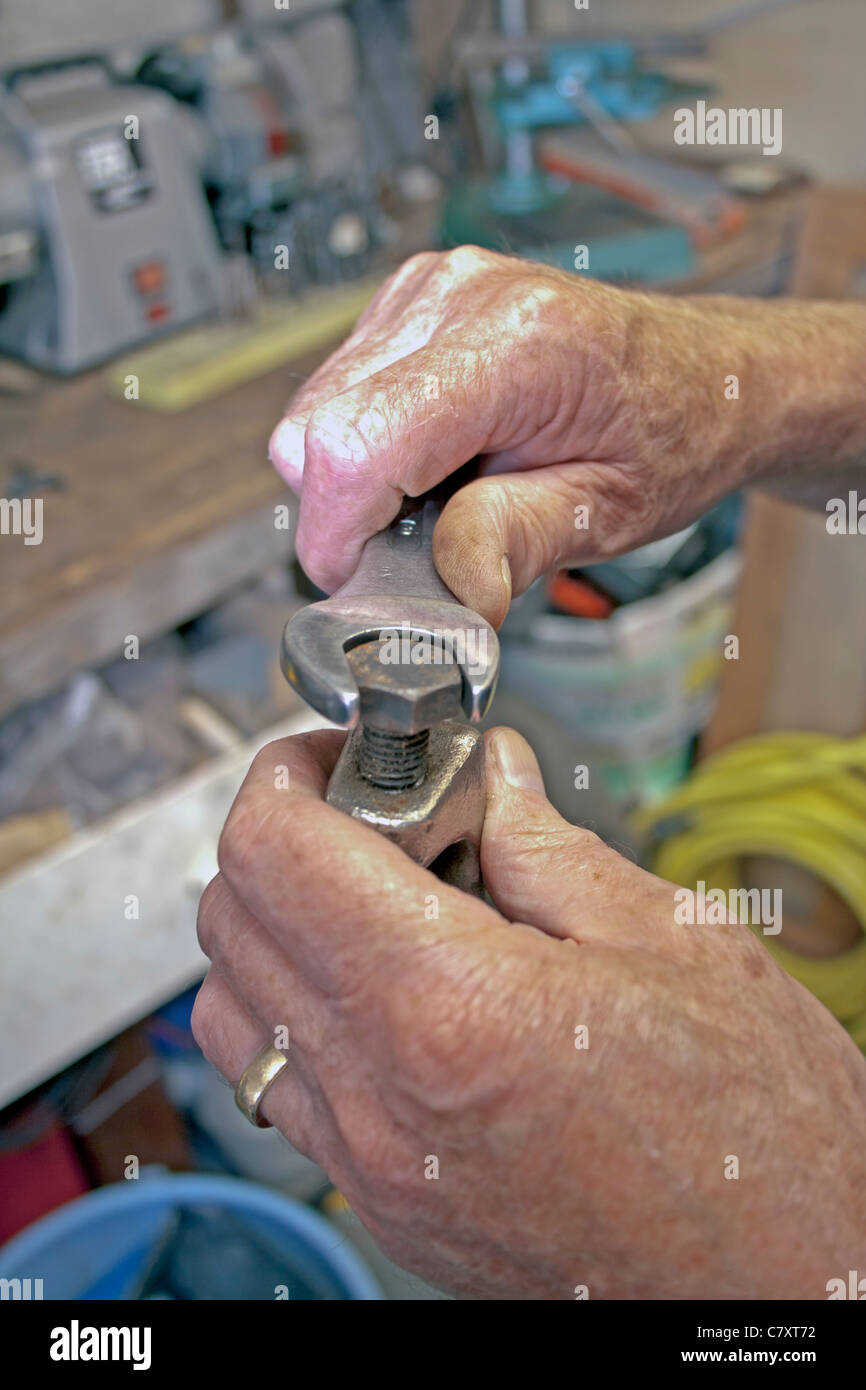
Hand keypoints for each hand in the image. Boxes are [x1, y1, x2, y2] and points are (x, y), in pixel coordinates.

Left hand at [193, 727, 865, 1298]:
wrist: (782, 1287)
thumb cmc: (759, 1131)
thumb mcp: (671, 942)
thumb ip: (546, 846)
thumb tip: (488, 776)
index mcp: (448, 1006)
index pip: (274, 852)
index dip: (286, 773)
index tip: (330, 754)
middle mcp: (381, 1099)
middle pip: (232, 923)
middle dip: (285, 837)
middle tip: (377, 815)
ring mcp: (372, 1169)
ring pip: (236, 1012)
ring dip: (277, 929)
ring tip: (380, 900)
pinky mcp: (386, 1211)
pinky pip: (286, 1092)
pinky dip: (304, 1015)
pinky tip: (396, 992)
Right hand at [269, 246, 785, 623]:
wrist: (703, 376)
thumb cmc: (672, 434)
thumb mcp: (609, 511)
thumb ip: (517, 542)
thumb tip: (452, 594)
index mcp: (518, 346)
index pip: (358, 443)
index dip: (337, 531)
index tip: (358, 582)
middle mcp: (461, 297)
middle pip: (315, 428)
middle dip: (343, 513)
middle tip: (417, 548)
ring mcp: (430, 287)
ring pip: (314, 413)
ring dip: (354, 480)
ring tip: (442, 494)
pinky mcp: (412, 298)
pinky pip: (338, 389)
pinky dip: (368, 443)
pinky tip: (436, 455)